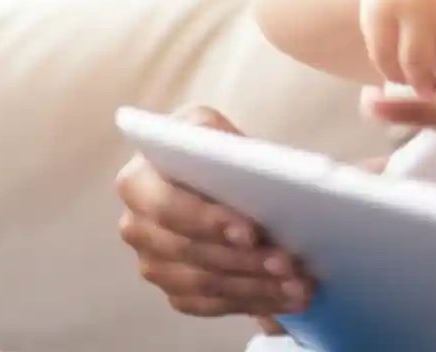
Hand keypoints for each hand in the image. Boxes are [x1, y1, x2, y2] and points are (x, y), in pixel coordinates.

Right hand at [115, 106, 312, 321]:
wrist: (212, 174)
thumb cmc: (212, 150)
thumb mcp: (213, 130)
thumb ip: (219, 142)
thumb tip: (251, 170)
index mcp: (138, 182)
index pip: (167, 207)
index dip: (207, 222)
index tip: (250, 233)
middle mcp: (137, 226)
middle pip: (188, 252)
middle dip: (243, 261)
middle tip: (288, 264)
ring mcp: (153, 263)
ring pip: (203, 285)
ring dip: (255, 288)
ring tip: (299, 285)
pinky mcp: (175, 289)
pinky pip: (212, 305)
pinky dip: (253, 302)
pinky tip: (287, 299)